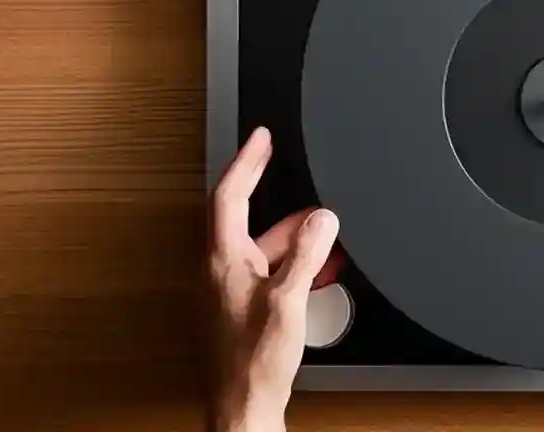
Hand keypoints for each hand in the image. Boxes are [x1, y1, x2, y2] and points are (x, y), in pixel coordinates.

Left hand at [207, 127, 344, 431]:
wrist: (241, 407)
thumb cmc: (253, 363)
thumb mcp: (290, 300)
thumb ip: (307, 254)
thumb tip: (322, 219)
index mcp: (223, 260)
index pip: (229, 195)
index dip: (247, 161)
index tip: (261, 138)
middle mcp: (217, 272)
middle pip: (247, 220)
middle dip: (284, 206)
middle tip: (314, 201)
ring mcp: (225, 292)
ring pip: (260, 249)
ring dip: (293, 242)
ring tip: (326, 243)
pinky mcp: (236, 310)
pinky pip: (264, 272)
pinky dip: (290, 267)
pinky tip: (314, 276)